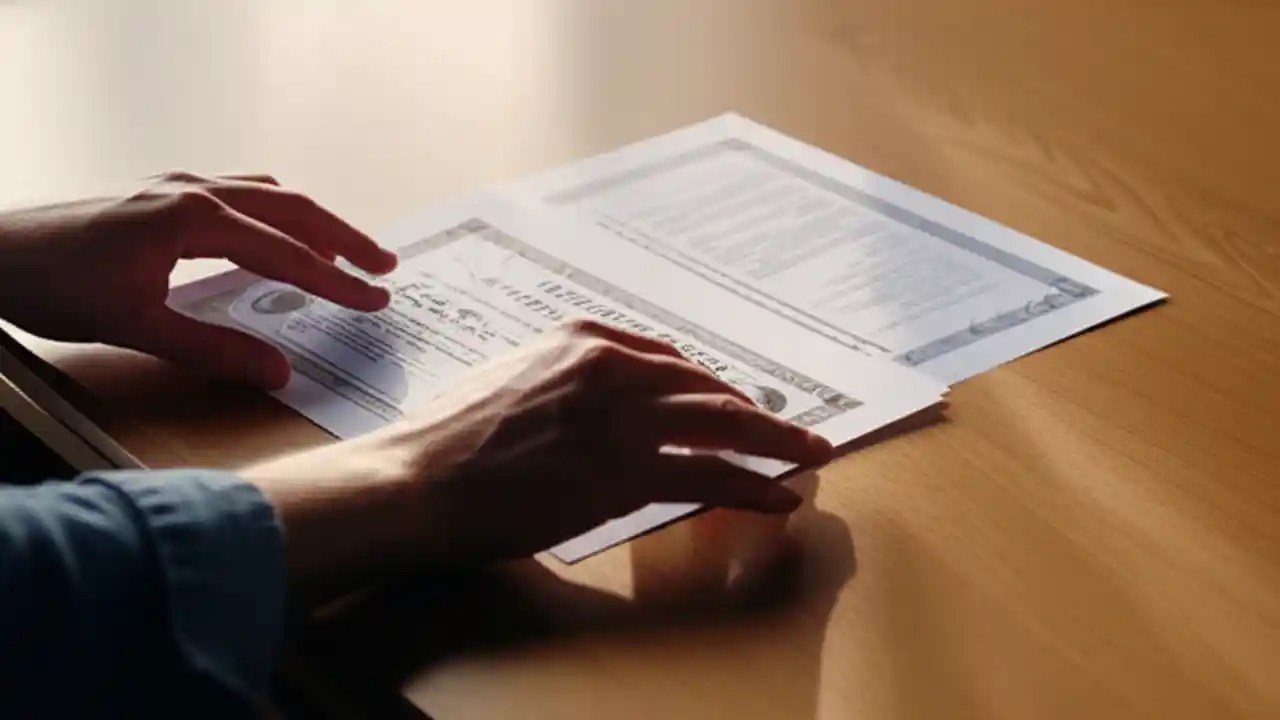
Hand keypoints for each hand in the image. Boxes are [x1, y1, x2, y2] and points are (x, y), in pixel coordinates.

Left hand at [0, 172, 396, 387]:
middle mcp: (193, 190)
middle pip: (292, 209)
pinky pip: (240, 191)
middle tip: (385, 265)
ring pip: (268, 194)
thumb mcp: (138, 326)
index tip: (376, 300)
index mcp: (194, 219)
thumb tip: (278, 374)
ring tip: (348, 250)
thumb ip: (213, 350)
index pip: (286, 253)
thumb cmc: (54, 285)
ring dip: (314, 221)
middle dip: (344, 238)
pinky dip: (277, 212)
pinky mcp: (164, 192)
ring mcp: (178, 184)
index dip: (336, 282)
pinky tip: (279, 230)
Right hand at [242, 320, 834, 597]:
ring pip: (721, 423)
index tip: (732, 399)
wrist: (414, 479)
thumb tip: (593, 408)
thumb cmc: (447, 438)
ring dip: (776, 439)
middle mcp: (610, 367)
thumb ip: (562, 382)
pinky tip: (778, 495)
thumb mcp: (509, 381)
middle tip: (795, 425)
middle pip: (706, 385)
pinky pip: (707, 475)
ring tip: (810, 452)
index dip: (708, 384)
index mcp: (580, 339)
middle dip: (757, 407)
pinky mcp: (623, 471)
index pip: (667, 357)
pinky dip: (751, 486)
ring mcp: (620, 417)